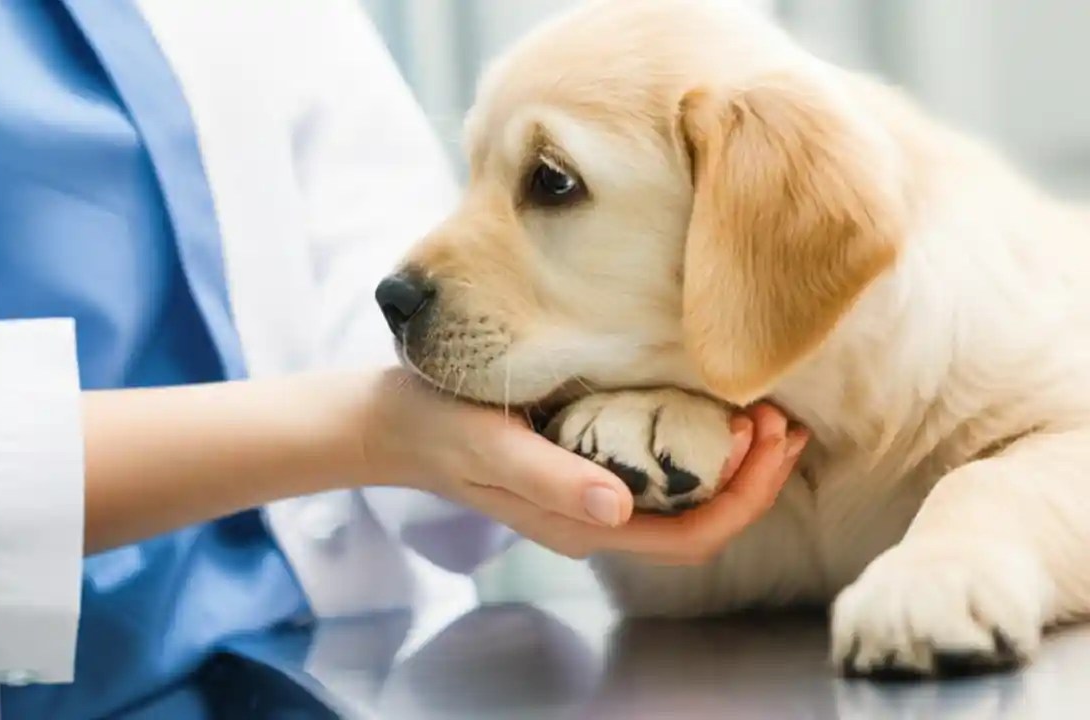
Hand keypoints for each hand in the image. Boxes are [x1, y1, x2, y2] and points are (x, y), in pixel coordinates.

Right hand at [361, 370, 806, 563]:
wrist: (394, 420)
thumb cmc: (440, 428)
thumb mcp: (490, 447)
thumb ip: (551, 479)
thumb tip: (620, 510)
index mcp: (585, 526)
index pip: (691, 535)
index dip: (743, 496)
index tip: (767, 434)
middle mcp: (599, 516)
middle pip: (701, 517)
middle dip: (753, 476)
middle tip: (780, 413)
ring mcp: (594, 490)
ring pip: (685, 492)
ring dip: (732, 456)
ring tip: (759, 403)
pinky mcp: (586, 458)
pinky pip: (658, 460)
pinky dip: (695, 434)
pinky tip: (706, 395)